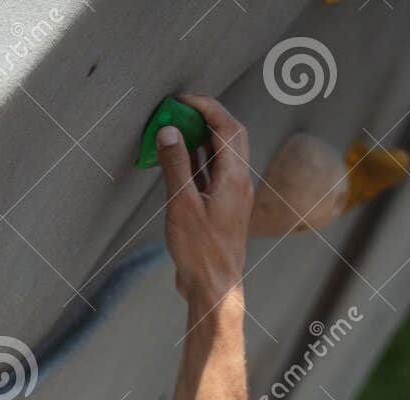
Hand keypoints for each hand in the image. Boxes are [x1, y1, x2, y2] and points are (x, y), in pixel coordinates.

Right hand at [155, 94, 252, 313]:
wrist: (214, 290)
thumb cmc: (201, 254)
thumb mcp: (182, 205)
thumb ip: (176, 165)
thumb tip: (170, 131)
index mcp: (234, 177)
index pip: (225, 126)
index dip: (204, 107)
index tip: (180, 100)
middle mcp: (239, 182)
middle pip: (229, 135)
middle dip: (205, 116)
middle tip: (178, 111)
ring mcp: (232, 195)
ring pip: (221, 154)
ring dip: (201, 138)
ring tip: (175, 131)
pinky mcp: (223, 208)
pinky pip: (213, 173)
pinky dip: (197, 160)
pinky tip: (179, 160)